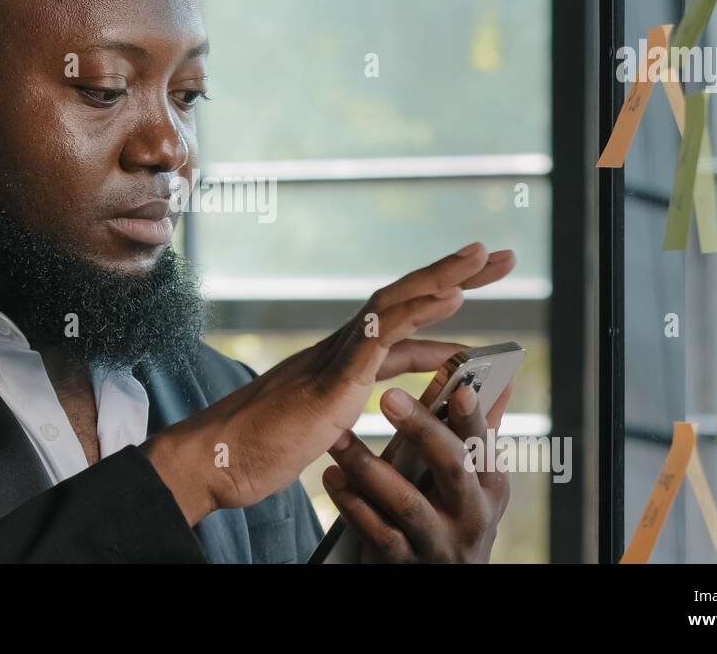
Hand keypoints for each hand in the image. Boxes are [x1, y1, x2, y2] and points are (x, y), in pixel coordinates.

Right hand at [142, 243, 515, 524]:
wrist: (216, 461)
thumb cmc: (258, 449)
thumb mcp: (319, 426)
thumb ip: (340, 407)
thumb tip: (356, 408)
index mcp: (341, 361)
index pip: (400, 323)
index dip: (439, 306)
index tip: (476, 291)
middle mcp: (340, 348)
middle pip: (405, 298)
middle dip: (454, 274)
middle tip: (500, 255)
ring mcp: (334, 358)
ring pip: (394, 302)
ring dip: (443, 276)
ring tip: (484, 256)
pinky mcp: (331, 378)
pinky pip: (380, 335)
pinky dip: (418, 311)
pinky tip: (451, 298)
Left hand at [322, 378, 514, 561]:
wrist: (440, 579)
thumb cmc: (452, 518)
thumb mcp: (474, 484)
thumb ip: (476, 436)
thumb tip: (502, 382)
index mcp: (490, 487)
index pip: (484, 445)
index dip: (473, 418)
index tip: (460, 389)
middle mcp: (472, 516)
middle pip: (453, 468)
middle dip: (422, 430)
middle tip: (388, 397)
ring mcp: (439, 543)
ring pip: (407, 503)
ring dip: (369, 466)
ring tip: (339, 438)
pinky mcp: (405, 563)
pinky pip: (377, 533)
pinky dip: (352, 504)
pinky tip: (332, 477)